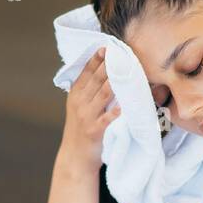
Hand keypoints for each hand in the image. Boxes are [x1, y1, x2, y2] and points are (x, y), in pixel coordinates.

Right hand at [61, 47, 121, 171]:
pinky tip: (124, 103)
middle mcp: (79, 103)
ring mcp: (86, 117)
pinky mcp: (95, 131)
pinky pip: (107, 118)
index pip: (86, 72)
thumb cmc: (80, 129)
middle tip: (121, 51)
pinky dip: (115, 111)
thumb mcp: (78, 107)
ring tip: (127, 69)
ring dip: (115, 80)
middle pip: (97, 79)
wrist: (75, 156)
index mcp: (75, 95)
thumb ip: (87, 90)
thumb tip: (101, 70)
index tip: (107, 46)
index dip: (96, 59)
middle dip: (109, 64)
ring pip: (104, 94)